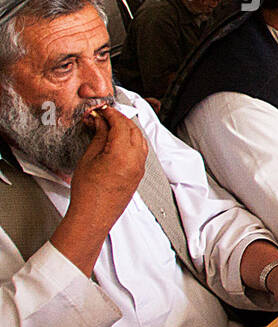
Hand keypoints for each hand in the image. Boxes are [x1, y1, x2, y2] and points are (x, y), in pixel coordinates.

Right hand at [67, 105, 147, 227]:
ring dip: (128, 130)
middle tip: (105, 116)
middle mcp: (136, 160)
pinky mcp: (139, 174)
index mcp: (123, 154)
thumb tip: (100, 123)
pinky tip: (119, 141)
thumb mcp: (88, 159)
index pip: (121, 124)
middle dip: (120, 120)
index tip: (102, 111)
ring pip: (139, 140)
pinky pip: (140, 151)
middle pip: (133, 130)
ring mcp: (140, 167)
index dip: (111, 114)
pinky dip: (132, 141)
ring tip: (111, 127)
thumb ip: (98, 137)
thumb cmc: (88, 193)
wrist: (93, 216)